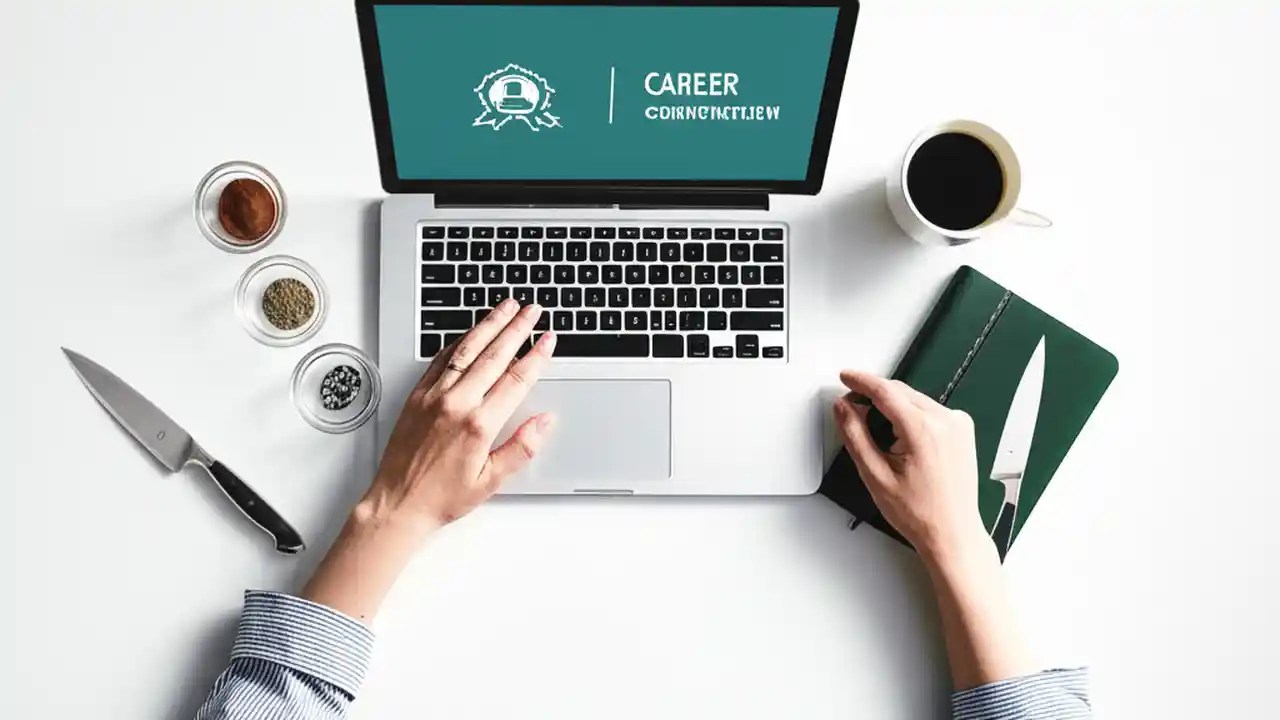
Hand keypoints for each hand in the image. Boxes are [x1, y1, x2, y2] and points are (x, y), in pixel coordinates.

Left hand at [367, 298, 557, 526]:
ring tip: (505, 307)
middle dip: (517, 329)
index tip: (548, 339)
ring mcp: (434, 395)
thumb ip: (521, 448)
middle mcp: (456, 403)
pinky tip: (469, 332)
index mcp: (479, 424)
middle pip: (494, 355)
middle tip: (532, 310)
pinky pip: (440, 359)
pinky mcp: (417, 395)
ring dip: (488, 324)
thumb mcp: (491, 481)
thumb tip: (545, 422)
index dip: (536, 356)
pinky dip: (458, 341)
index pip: (517, 380)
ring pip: (467, 349)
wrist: (398, 504)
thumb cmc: (442, 497)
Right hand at [832, 370, 985, 562]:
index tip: (846, 377)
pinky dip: (912, 415)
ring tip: (880, 435)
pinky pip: (930, 410)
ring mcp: (958, 424)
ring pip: (914, 399)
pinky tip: (903, 439)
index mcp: (923, 430)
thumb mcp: (875, 475)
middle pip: (900, 392)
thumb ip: (855, 435)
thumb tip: (844, 408)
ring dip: (893, 406)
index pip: (885, 391)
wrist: (952, 532)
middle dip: (875, 394)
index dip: (861, 381)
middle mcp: (946, 421)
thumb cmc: (920, 513)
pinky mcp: (963, 429)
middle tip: (853, 408)